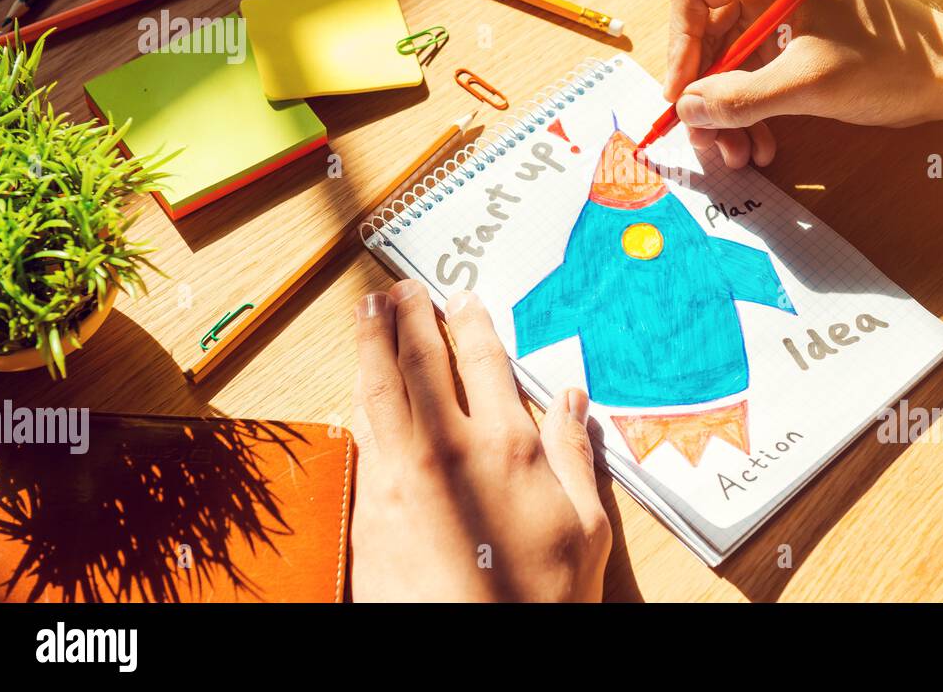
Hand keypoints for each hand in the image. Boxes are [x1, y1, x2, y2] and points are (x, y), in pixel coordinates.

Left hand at [350, 279, 610, 601]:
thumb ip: (572, 454)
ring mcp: (400, 475)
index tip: (463, 300)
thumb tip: (569, 399)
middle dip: (408, 316)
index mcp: (505, 445)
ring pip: (378, 390)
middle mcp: (447, 448)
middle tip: (401, 289)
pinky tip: (358, 385)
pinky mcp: (369, 507)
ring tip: (367, 313)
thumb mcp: (584, 527)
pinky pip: (362, 434)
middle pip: (419, 361)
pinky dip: (359, 397)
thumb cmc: (540, 598)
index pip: (481, 361)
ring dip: (370, 344)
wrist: (478, 654)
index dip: (471, 322)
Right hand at [665, 0, 942, 167]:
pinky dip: (751, 105)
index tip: (681, 98)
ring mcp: (783, 2)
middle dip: (707, 91)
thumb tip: (687, 110)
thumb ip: (741, 97)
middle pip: (707, 30)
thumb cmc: (892, 63)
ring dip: (728, 107)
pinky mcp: (795, 30)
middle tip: (707, 139)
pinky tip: (760, 142)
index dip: (680, 48)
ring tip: (738, 153)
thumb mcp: (808, 84)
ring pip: (729, 56)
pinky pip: (754, 67)